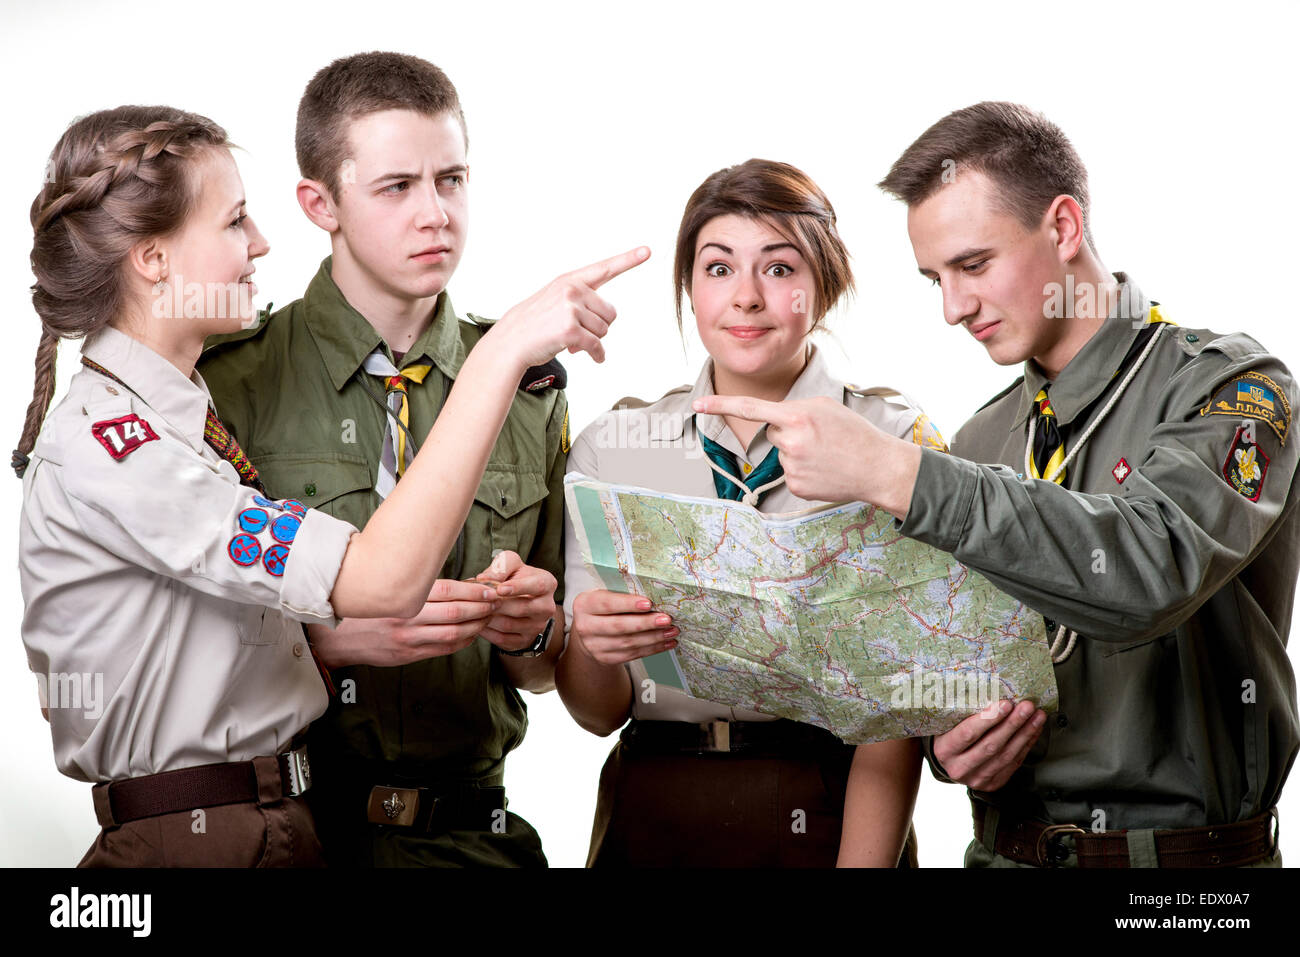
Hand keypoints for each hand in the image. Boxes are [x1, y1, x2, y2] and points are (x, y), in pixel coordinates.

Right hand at [308, 578, 500, 668]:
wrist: (337, 638)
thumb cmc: (363, 607)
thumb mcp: (384, 588)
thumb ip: (413, 583)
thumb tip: (445, 573)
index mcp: (403, 597)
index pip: (447, 591)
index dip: (472, 591)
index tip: (489, 588)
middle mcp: (408, 619)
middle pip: (456, 613)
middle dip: (481, 608)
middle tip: (496, 602)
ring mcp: (409, 640)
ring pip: (454, 634)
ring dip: (476, 626)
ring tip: (489, 617)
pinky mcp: (409, 655)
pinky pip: (443, 649)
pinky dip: (462, 641)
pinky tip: (472, 633)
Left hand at [469, 551, 557, 652]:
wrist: (520, 599)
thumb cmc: (515, 577)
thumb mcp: (511, 564)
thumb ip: (500, 567)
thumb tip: (484, 579)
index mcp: (547, 584)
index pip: (536, 586)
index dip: (518, 588)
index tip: (500, 589)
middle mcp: (546, 607)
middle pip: (521, 608)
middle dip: (497, 604)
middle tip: (479, 599)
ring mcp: (537, 626)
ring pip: (509, 625)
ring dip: (489, 617)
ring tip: (475, 608)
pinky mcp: (524, 640)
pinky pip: (502, 639)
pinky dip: (487, 631)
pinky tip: (478, 621)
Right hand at [489, 246, 649, 367]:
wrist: (510, 341)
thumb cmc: (535, 324)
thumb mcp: (555, 302)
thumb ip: (581, 304)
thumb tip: (603, 328)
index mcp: (570, 280)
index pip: (604, 268)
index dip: (628, 260)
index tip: (647, 251)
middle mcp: (572, 290)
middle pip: (610, 313)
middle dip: (599, 326)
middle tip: (578, 331)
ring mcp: (571, 309)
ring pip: (604, 330)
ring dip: (594, 340)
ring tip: (572, 341)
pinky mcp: (570, 330)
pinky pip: (597, 345)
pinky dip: (598, 355)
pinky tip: (594, 358)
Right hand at [571, 589, 678, 664]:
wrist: (588, 632)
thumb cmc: (602, 607)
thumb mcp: (604, 594)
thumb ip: (621, 593)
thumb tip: (655, 591)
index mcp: (584, 604)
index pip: (607, 603)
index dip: (628, 604)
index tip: (649, 603)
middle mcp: (585, 626)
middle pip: (619, 626)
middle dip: (646, 623)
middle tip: (667, 619)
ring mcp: (594, 646)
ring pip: (628, 643)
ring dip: (654, 637)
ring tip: (672, 631)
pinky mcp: (606, 658)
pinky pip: (632, 654)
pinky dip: (652, 649)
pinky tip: (666, 642)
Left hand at [692, 394, 919, 516]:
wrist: (879, 467)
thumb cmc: (854, 433)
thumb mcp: (825, 406)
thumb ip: (795, 408)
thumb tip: (774, 422)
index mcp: (797, 417)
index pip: (750, 409)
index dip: (720, 406)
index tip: (698, 405)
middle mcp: (790, 442)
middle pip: (772, 433)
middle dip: (790, 432)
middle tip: (820, 438)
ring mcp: (792, 467)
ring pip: (781, 454)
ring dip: (799, 452)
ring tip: (827, 454)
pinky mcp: (796, 487)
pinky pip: (789, 472)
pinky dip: (804, 470)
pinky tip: (824, 470)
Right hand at [933, 699, 1046, 790]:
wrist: (949, 763)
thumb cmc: (948, 736)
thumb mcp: (947, 725)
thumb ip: (963, 714)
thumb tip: (993, 692)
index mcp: (944, 750)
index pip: (967, 734)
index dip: (988, 719)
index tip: (1006, 704)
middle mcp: (959, 768)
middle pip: (991, 746)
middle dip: (1012, 724)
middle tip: (1027, 707)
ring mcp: (977, 779)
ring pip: (1006, 756)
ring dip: (1025, 734)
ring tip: (1037, 716)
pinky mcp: (993, 783)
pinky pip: (1014, 763)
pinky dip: (1026, 745)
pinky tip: (1034, 730)